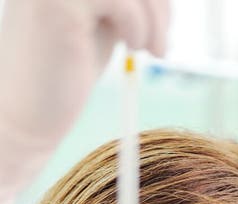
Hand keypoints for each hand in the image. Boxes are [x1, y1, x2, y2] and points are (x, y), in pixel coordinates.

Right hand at [0, 0, 170, 203]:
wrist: (29, 113)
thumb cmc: (65, 68)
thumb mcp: (103, 20)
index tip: (162, 18)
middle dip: (157, 2)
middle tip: (162, 41)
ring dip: (154, 17)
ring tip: (149, 49)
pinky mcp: (60, 5)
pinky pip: (123, 2)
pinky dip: (139, 26)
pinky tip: (132, 48)